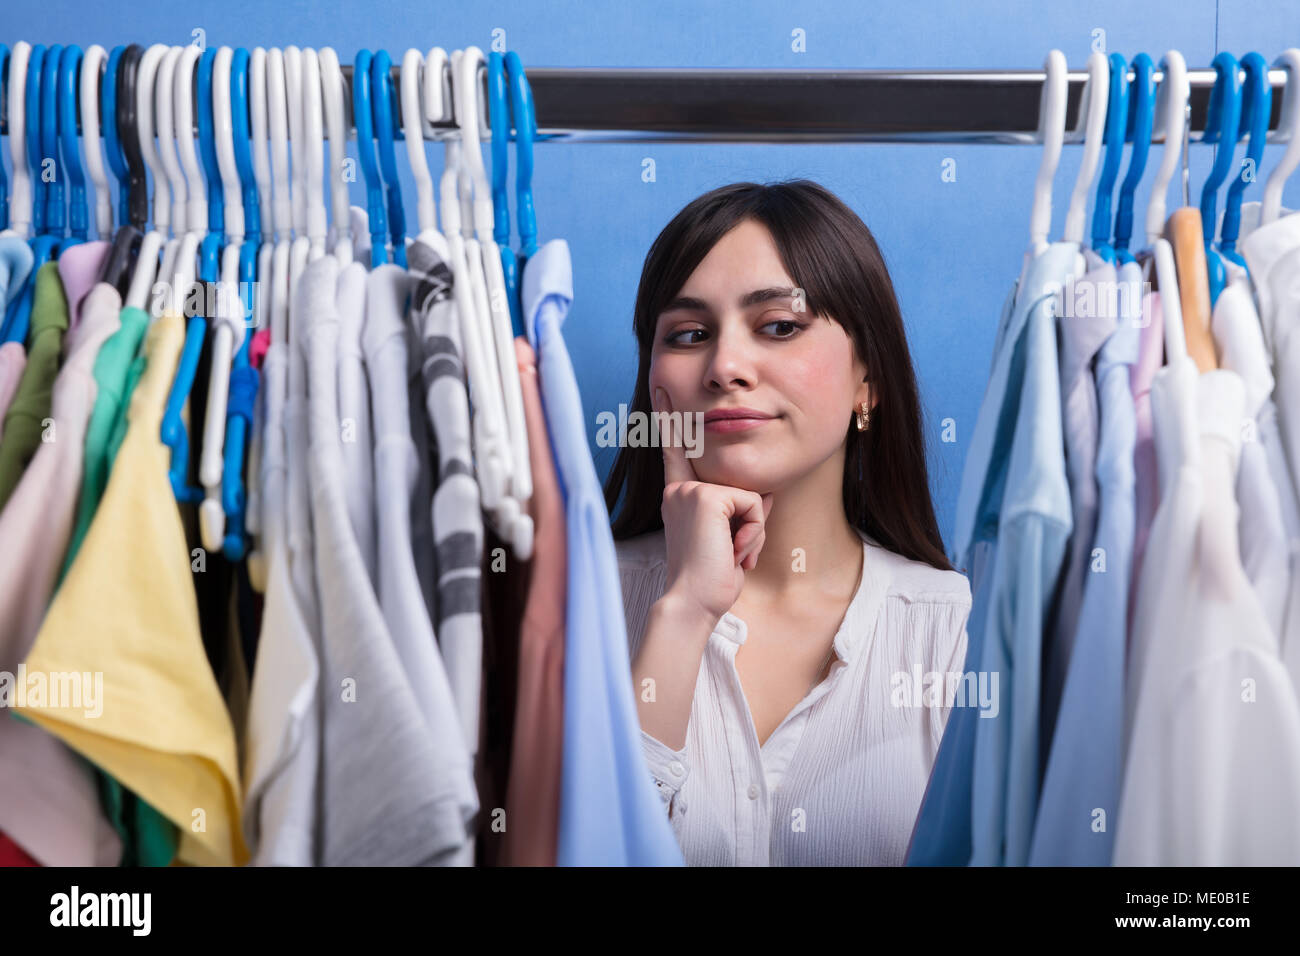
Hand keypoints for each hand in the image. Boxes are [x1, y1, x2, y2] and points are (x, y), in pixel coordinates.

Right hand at [655, 386, 773, 624]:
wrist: (693, 601)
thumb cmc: (709, 578)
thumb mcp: (726, 538)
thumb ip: (739, 510)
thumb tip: (766, 492)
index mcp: (678, 496)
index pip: (676, 453)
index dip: (670, 422)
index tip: (663, 392)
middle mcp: (680, 488)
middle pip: (740, 486)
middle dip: (751, 522)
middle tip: (733, 554)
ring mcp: (690, 490)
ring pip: (750, 496)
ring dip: (753, 531)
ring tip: (732, 554)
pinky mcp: (707, 497)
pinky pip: (753, 504)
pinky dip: (754, 532)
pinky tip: (734, 551)